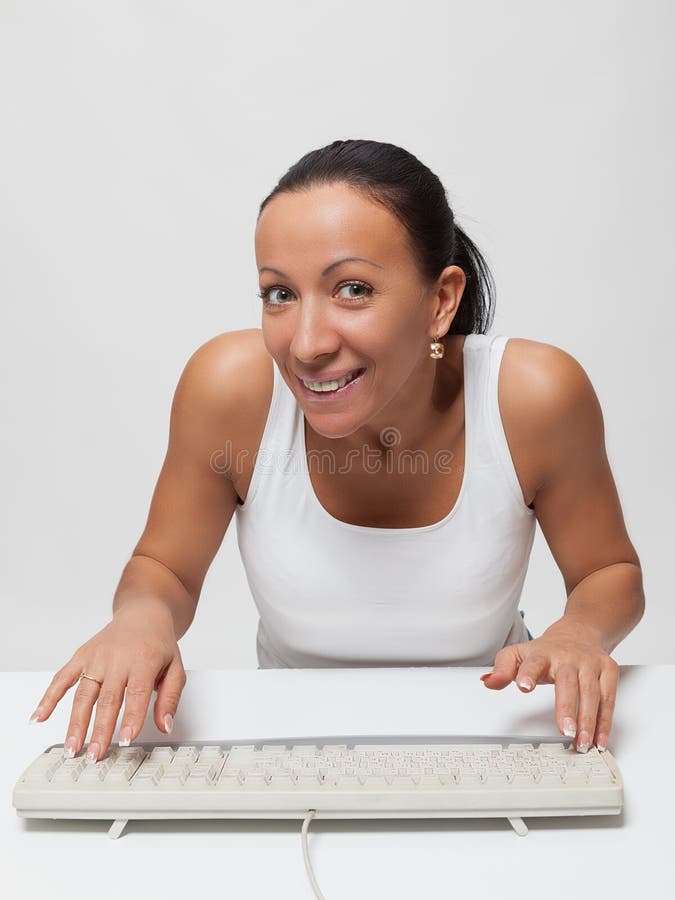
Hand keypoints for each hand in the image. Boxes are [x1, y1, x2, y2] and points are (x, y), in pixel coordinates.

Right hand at [28, 599, 186, 761]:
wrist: (143, 614)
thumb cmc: (158, 643)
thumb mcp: (176, 668)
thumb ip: (170, 698)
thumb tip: (166, 725)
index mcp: (143, 660)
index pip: (135, 693)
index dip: (130, 718)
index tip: (125, 740)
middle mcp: (117, 658)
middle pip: (107, 699)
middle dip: (99, 730)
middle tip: (95, 755)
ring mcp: (96, 657)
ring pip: (83, 694)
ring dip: (75, 723)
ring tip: (72, 748)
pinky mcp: (81, 656)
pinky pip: (62, 678)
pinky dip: (49, 697)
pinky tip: (39, 717)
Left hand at [479, 622, 618, 752]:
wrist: (579, 633)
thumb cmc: (548, 650)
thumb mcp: (519, 653)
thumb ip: (503, 668)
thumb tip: (488, 682)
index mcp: (543, 653)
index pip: (533, 662)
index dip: (527, 673)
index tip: (523, 686)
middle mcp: (568, 657)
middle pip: (568, 682)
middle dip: (567, 707)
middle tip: (565, 730)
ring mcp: (590, 663)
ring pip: (591, 693)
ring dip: (588, 720)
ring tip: (583, 742)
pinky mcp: (608, 670)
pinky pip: (609, 699)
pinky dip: (605, 721)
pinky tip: (600, 738)